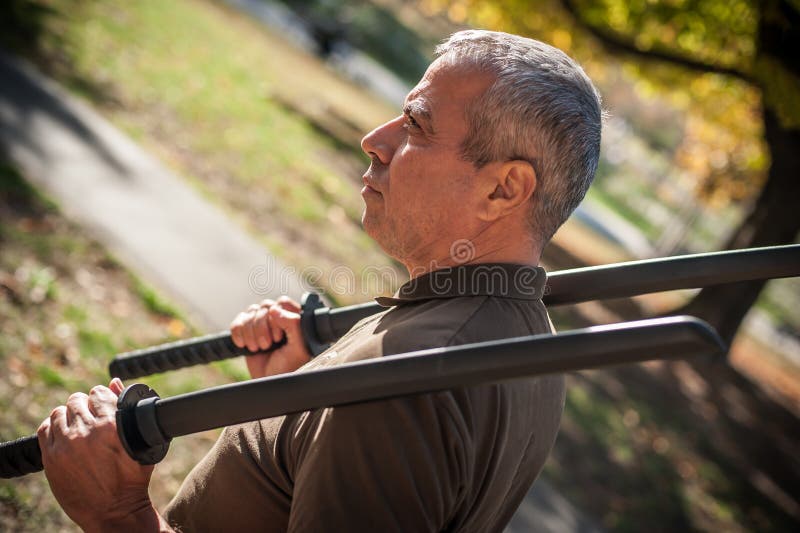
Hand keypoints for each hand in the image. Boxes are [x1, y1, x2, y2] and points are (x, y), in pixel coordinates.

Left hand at [37, 379, 168, 531]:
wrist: (114, 511)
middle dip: (85, 406)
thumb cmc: (132, 478)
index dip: (102, 398)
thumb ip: (126, 410)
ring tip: (78, 427)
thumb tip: (114, 383)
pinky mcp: (51, 458)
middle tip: (92, 418)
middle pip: (77, 400)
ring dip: (69, 416)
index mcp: (111, 426)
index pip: (99, 393)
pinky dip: (53, 427)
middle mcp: (86, 432)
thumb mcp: (139, 442)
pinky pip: (45, 429)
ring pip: (60, 412)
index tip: (103, 406)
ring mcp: (66, 445)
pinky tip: (64, 434)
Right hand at [230, 296, 310, 378]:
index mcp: (294, 318)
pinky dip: (239, 334)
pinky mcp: (246, 330)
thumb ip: (294, 325)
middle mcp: (278, 317)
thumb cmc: (288, 366)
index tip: (279, 337)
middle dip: (263, 328)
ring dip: (252, 333)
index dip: (277, 318)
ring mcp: (261, 322)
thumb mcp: (298, 348)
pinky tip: (245, 346)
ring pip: (251, 312)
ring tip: (259, 348)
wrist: (270, 382)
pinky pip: (238, 321)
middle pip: (265, 306)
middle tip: (268, 346)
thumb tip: (275, 309)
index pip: (282, 302)